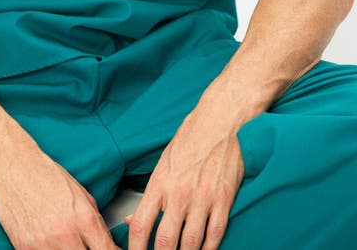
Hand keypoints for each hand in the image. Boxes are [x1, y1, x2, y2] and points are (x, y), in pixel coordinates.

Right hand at [0, 140, 118, 248]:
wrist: (14, 166)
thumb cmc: (46, 176)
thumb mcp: (80, 194)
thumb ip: (94, 222)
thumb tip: (105, 242)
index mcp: (84, 218)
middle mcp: (66, 234)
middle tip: (84, 246)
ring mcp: (44, 244)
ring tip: (66, 243)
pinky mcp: (24, 248)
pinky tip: (48, 244)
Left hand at [124, 105, 244, 249]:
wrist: (220, 120)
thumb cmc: (191, 138)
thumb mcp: (163, 163)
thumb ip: (150, 195)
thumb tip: (132, 221)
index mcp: (160, 182)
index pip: (142, 225)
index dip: (136, 249)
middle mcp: (179, 192)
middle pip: (166, 241)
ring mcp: (203, 197)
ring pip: (191, 243)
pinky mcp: (223, 198)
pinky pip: (215, 234)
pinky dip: (209, 249)